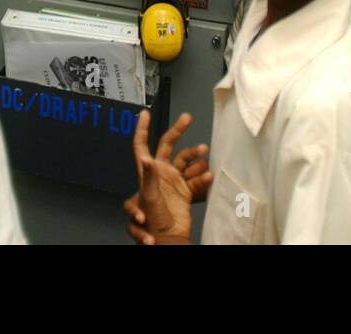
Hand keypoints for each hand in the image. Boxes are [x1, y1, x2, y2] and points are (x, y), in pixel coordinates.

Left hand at [124, 111, 206, 244]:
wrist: (168, 237)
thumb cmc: (153, 218)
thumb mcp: (149, 196)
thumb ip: (149, 176)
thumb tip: (146, 157)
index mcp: (147, 171)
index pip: (142, 145)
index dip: (142, 129)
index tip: (144, 113)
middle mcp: (160, 172)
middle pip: (168, 145)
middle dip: (178, 130)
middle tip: (187, 117)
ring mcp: (173, 180)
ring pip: (186, 160)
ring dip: (195, 155)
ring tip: (204, 151)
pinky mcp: (185, 190)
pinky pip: (196, 178)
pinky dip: (202, 177)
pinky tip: (209, 177)